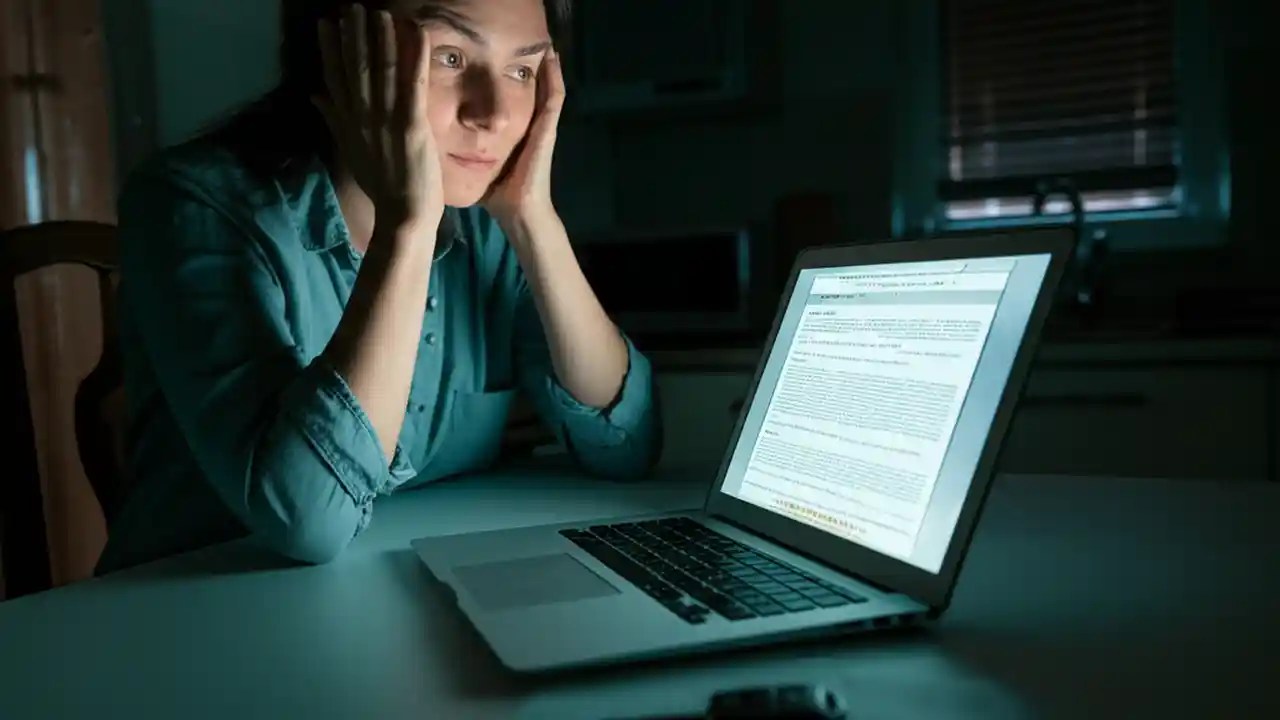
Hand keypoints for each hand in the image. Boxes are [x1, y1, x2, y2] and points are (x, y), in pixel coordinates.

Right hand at [313, 4, 442, 236]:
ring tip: (378, 12)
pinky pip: (412, 83)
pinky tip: (415, 31)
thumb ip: (334, 119)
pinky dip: (414, 55)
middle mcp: (363, 117)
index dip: (330, 48)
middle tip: (351, 7)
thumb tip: (314, 95)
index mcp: (348, 123)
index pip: (335, 78)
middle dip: (353, 34)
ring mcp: (386, 120)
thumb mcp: (350, 151)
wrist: (402, 216)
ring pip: (381, 70)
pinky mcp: (411, 126)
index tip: (325, 23)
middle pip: (355, 67)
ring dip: (380, 37)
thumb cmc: (381, 186)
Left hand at [482, 47, 565, 228]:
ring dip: (546, 66)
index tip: (497, 59)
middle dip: (526, 66)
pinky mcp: (547, 131)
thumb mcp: (477, 163)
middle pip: (530, 88)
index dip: (506, 78)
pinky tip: (552, 59)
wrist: (518, 212)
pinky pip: (554, 98)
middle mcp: (530, 126)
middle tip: (521, 44)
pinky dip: (554, 78)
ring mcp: (542, 127)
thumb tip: (438, 144)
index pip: (511, 97)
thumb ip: (464, 150)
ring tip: (543, 43)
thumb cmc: (497, 194)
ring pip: (547, 87)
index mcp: (514, 132)